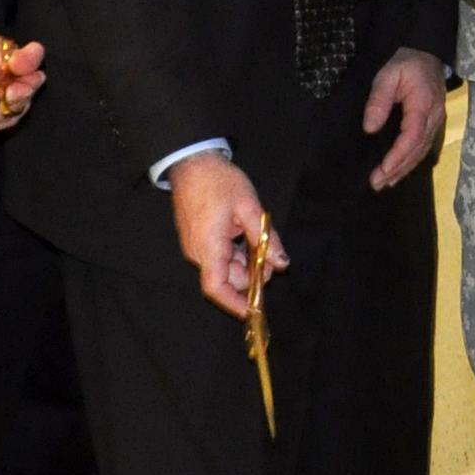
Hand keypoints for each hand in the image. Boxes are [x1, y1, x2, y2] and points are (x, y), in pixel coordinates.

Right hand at [166, 151, 274, 316]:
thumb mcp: (249, 207)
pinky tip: (249, 236)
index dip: (235, 304)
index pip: (217, 288)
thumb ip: (266, 238)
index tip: (254, 311)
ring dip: (247, 262)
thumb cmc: (219, 182)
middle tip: (273, 256)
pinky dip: (238, 253)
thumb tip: (282, 264)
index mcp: (208, 247)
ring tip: (261, 239)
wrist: (192, 163)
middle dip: (252, 275)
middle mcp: (199, 253)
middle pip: (227, 278)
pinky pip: (221, 256)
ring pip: (226, 267)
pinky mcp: (199, 240)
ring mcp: (197, 247)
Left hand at [363, 50, 447, 190]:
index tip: (382, 170)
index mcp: (423, 105)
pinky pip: (423, 147)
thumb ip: (379, 101)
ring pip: (422, 151)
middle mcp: (433, 117)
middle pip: (418, 150)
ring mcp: (435, 121)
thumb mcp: (387, 75)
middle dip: (398, 169)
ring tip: (385, 183)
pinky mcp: (432, 123)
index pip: (412, 137)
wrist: (425, 52)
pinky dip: (410, 161)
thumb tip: (370, 128)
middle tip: (376, 183)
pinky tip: (398, 170)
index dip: (398, 156)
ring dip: (403, 169)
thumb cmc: (405, 63)